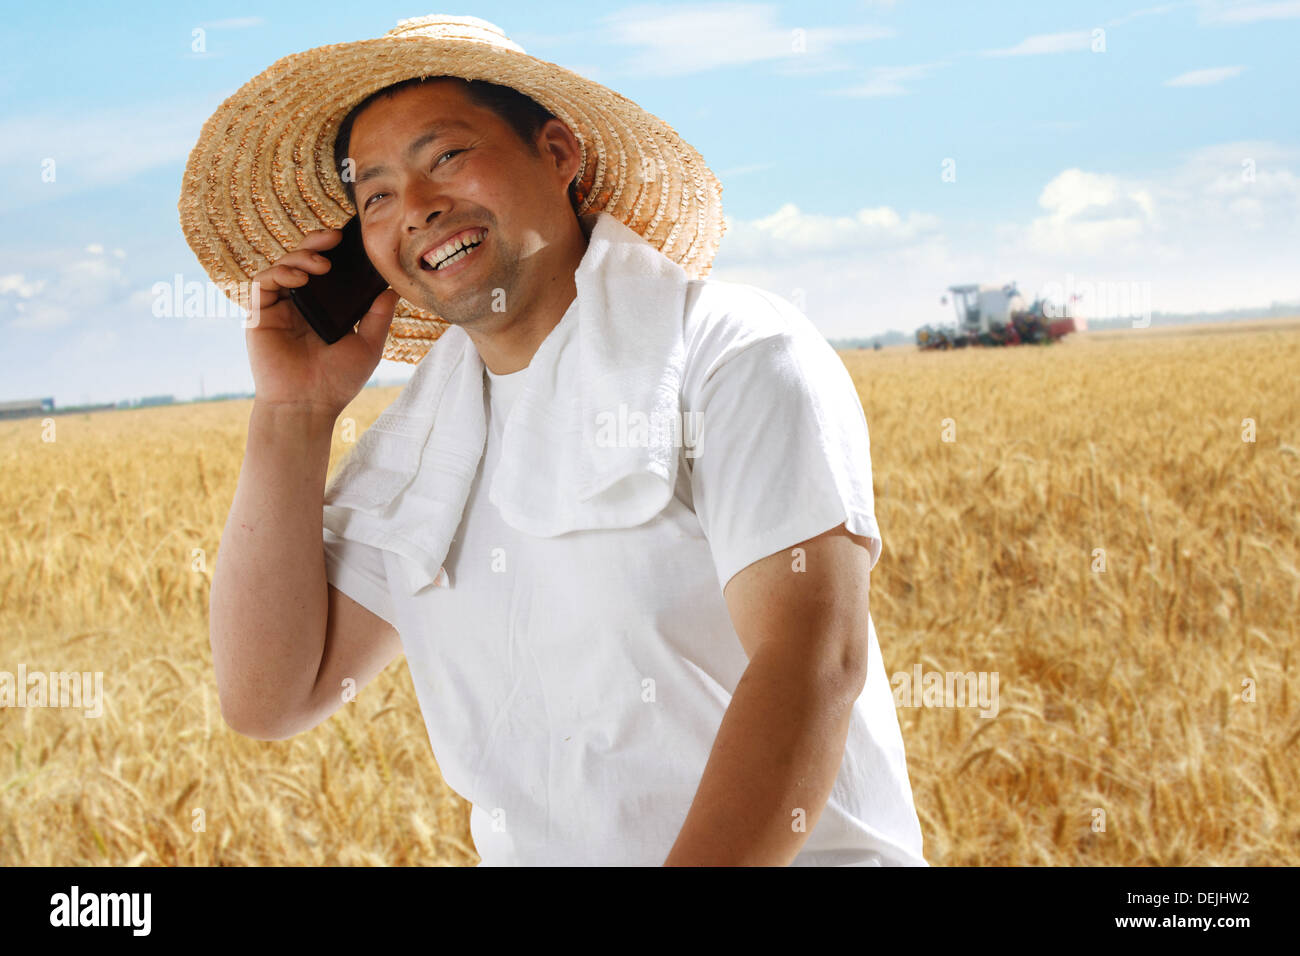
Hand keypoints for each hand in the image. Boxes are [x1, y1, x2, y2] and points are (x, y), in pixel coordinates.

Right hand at [245, 228, 398, 417]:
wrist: (308, 406)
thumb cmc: (337, 382)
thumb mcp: (367, 346)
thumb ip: (378, 317)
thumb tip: (394, 289)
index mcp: (322, 306)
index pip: (325, 268)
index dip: (333, 250)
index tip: (349, 239)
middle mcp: (299, 303)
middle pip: (302, 259)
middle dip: (316, 242)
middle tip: (334, 237)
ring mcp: (278, 307)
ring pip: (282, 265)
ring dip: (300, 257)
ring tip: (322, 265)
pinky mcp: (259, 315)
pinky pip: (263, 283)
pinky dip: (280, 273)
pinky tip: (299, 279)